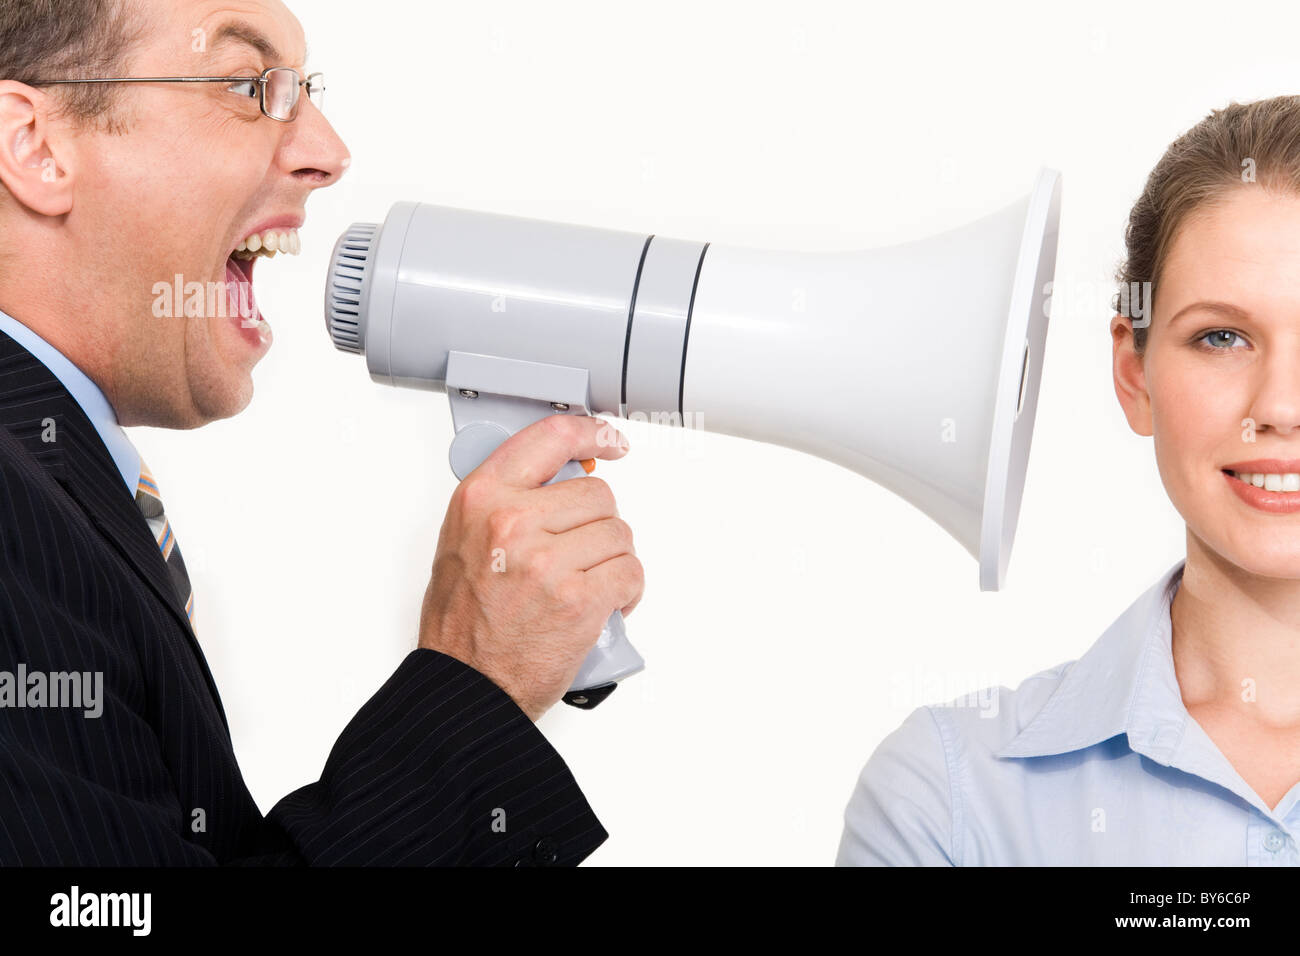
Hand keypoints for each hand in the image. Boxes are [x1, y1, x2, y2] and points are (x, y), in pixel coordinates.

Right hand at [418, 415, 643, 720]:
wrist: (466, 685)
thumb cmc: (463, 622)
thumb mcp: (464, 539)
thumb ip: (510, 500)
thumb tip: (566, 474)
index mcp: (482, 499)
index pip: (549, 437)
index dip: (589, 433)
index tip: (608, 441)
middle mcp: (513, 522)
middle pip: (597, 494)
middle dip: (597, 526)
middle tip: (577, 556)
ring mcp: (547, 561)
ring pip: (619, 533)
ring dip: (612, 560)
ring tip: (584, 585)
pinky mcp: (579, 598)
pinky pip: (630, 572)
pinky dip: (627, 591)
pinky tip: (602, 605)